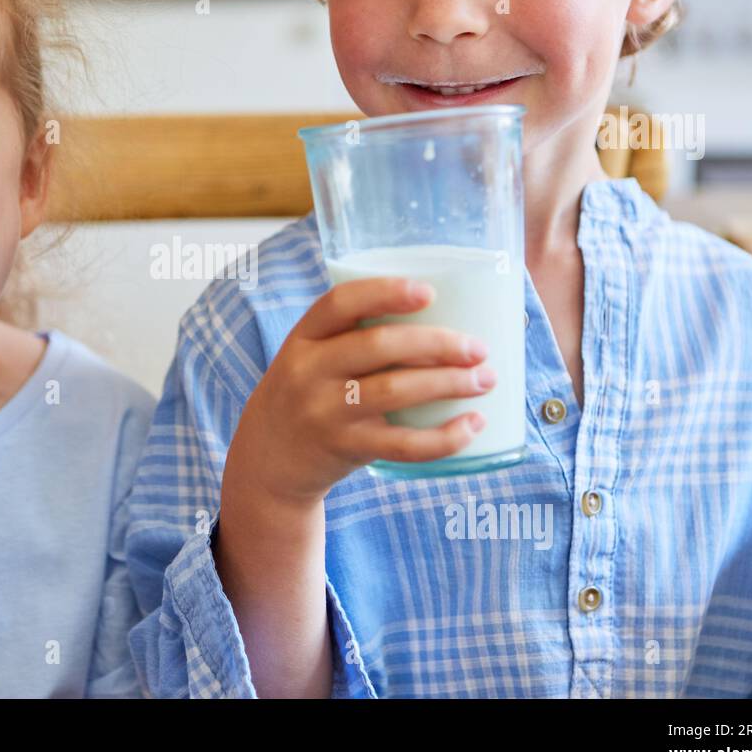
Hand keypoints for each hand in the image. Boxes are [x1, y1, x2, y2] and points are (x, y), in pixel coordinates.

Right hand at [227, 276, 493, 505]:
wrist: (267, 460)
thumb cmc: (306, 394)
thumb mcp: (309, 357)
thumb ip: (352, 336)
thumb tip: (441, 314)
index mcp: (302, 338)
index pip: (340, 303)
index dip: (385, 293)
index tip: (429, 292)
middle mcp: (308, 372)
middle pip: (377, 346)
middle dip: (436, 343)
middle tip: (478, 347)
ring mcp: (324, 413)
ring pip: (393, 391)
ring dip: (447, 383)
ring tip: (484, 379)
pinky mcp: (345, 450)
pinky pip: (401, 445)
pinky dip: (443, 437)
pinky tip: (473, 424)